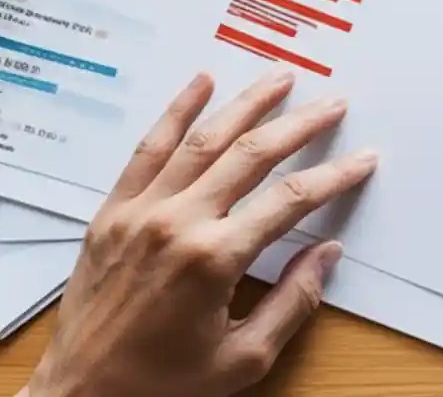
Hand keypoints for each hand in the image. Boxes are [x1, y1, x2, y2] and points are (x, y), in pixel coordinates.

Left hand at [21, 70, 376, 396]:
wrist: (79, 396)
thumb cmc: (163, 385)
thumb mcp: (242, 360)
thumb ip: (292, 303)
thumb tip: (326, 254)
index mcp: (214, 260)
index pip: (290, 201)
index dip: (334, 176)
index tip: (363, 158)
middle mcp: (177, 223)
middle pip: (252, 156)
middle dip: (299, 125)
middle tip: (333, 103)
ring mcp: (140, 212)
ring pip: (202, 140)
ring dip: (246, 104)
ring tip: (280, 78)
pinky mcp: (112, 212)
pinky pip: (148, 150)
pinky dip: (176, 113)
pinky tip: (200, 84)